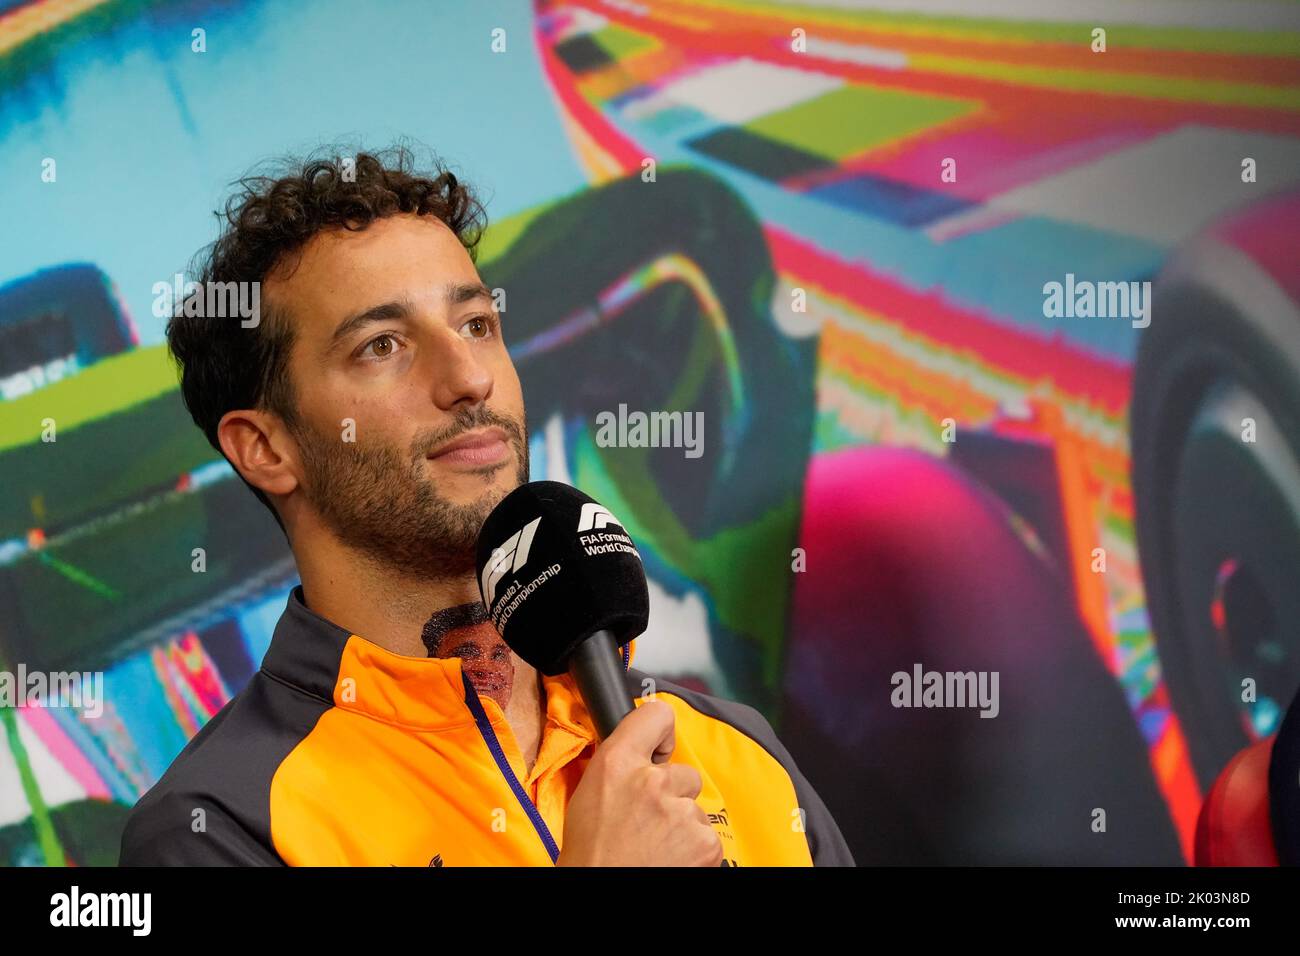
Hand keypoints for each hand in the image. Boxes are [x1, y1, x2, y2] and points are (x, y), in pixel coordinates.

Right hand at [556, 700, 723, 866]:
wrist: (600, 894)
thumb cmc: (592, 853)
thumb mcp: (591, 793)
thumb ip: (620, 765)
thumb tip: (644, 751)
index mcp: (616, 763)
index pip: (656, 714)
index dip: (660, 733)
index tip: (658, 749)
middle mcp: (651, 781)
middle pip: (683, 772)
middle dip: (671, 795)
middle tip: (644, 822)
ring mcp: (681, 813)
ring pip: (694, 808)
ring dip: (680, 826)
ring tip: (652, 847)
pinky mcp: (704, 843)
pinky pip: (705, 835)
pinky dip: (692, 850)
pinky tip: (667, 860)